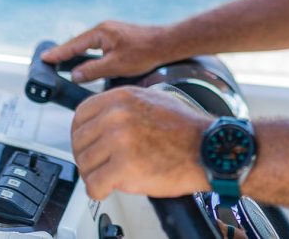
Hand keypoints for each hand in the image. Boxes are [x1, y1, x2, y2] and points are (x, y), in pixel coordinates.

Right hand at [40, 20, 172, 81]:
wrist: (167, 44)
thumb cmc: (145, 52)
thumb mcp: (116, 65)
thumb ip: (93, 70)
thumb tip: (75, 74)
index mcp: (101, 33)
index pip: (73, 44)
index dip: (58, 53)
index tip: (44, 58)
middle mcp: (105, 29)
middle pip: (78, 43)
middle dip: (64, 53)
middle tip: (48, 62)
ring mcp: (112, 32)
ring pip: (88, 45)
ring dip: (77, 53)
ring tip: (63, 63)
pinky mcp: (119, 38)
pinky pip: (97, 46)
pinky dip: (89, 54)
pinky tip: (87, 61)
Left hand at [71, 86, 210, 199]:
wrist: (208, 149)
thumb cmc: (187, 129)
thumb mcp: (154, 100)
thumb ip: (126, 106)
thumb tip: (104, 118)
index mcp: (123, 97)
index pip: (81, 114)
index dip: (81, 133)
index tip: (87, 144)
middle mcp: (118, 115)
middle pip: (79, 141)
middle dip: (87, 157)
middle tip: (99, 166)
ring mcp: (120, 139)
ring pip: (84, 164)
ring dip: (94, 175)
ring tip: (109, 178)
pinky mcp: (124, 166)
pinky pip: (94, 184)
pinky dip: (98, 191)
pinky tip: (109, 189)